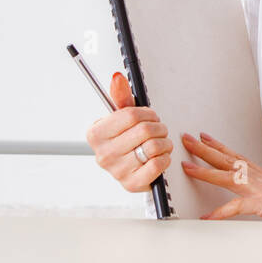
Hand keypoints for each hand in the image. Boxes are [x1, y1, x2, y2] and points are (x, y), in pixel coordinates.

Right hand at [85, 72, 172, 193]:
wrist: (131, 169)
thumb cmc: (127, 140)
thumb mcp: (122, 117)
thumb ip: (121, 97)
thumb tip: (117, 77)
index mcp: (96, 134)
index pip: (131, 115)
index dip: (148, 113)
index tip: (150, 116)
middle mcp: (103, 154)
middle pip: (144, 130)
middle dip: (159, 127)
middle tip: (159, 129)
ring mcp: (117, 171)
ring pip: (153, 147)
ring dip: (165, 142)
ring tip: (161, 143)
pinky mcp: (132, 184)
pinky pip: (158, 164)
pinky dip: (166, 157)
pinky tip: (161, 156)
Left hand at [181, 130, 261, 220]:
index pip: (235, 155)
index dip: (218, 146)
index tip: (204, 136)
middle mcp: (257, 177)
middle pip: (225, 159)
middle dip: (203, 149)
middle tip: (185, 138)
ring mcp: (258, 189)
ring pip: (225, 176)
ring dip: (204, 170)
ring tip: (186, 166)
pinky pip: (235, 208)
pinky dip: (219, 213)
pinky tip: (205, 217)